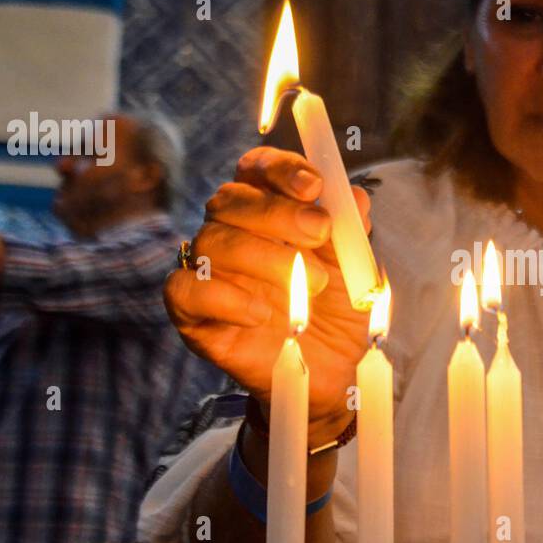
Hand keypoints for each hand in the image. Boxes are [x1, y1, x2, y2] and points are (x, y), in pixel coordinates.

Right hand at [165, 147, 372, 430]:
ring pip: (212, 240)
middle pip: (231, 199)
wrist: (332, 374)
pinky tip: (261, 313)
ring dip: (266, 258)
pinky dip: (224, 297)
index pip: (256, 169)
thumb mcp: (357, 269)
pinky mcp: (192, 313)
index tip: (313, 187)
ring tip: (312, 285)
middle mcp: (232, 232)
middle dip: (279, 212)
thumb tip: (354, 197)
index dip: (279, 169)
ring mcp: (209, 271)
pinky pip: (186, 289)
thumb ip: (352, 232)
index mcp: (268, 210)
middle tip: (320, 234)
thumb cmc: (339, 312)